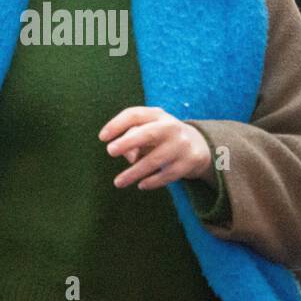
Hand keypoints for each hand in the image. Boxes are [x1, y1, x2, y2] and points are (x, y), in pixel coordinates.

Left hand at [99, 106, 214, 190]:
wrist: (198, 145)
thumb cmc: (161, 137)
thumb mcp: (148, 130)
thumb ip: (132, 138)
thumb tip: (129, 156)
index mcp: (157, 115)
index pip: (135, 114)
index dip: (117, 124)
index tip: (102, 138)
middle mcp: (171, 127)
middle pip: (148, 134)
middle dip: (128, 142)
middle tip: (110, 151)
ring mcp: (181, 145)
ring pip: (155, 160)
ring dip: (134, 172)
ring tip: (118, 182)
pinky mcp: (189, 162)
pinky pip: (167, 175)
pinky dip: (152, 181)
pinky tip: (141, 185)